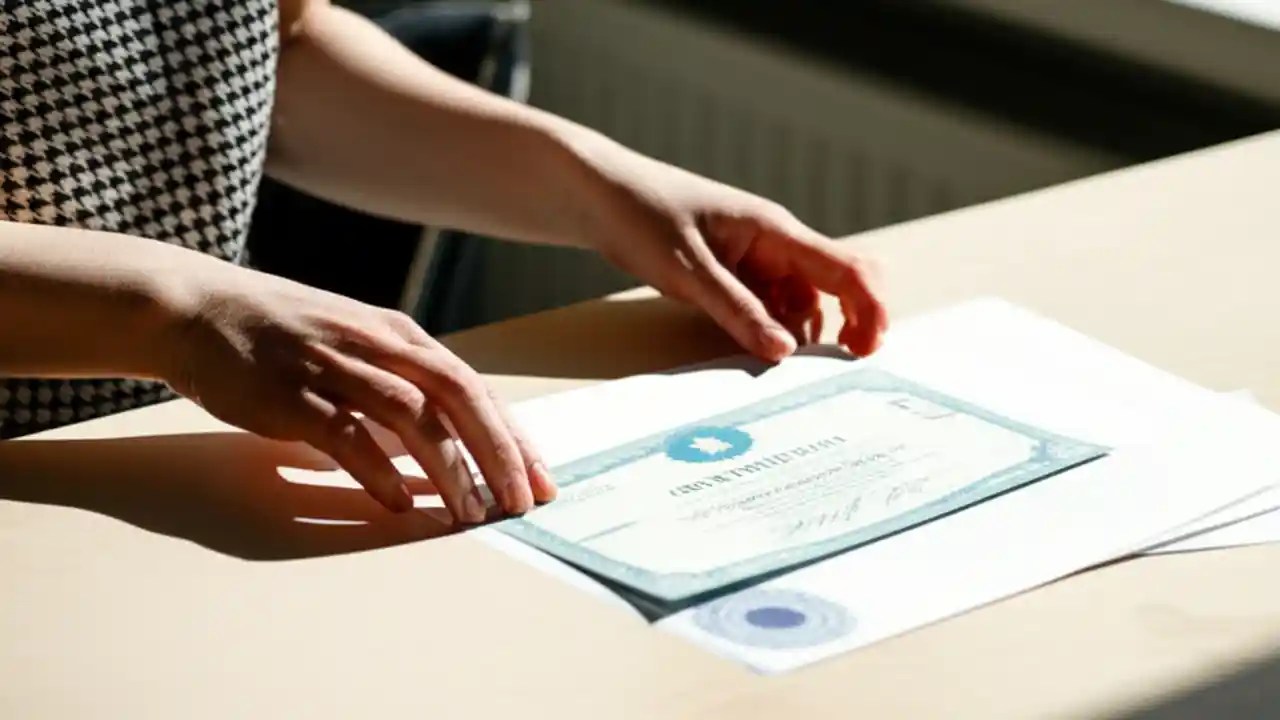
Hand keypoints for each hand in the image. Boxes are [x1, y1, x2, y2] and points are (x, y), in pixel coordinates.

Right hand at [159, 257, 554, 520]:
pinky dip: (377, 469)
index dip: (512, 434)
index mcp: (399, 335)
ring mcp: (334, 366)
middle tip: (520, 501)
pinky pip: (345, 434)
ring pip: (412, 415)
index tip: (539, 477)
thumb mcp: (356, 345)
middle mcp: (377, 344)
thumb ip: (401, 387)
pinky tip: (399, 502)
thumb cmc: (282, 335)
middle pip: (458, 396)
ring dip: (449, 467)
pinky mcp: (290, 393)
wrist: (196, 309)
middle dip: (498, 451)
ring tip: (472, 512)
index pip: (474, 386)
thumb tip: (447, 443)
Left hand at [570, 136, 886, 361]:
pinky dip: (768, 332)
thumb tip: (783, 352)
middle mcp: (775, 245)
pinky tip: (751, 351)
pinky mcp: (734, 276)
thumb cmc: (642, 214)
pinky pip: (767, 309)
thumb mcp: (688, 269)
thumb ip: (736, 310)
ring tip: (777, 367)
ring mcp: (756, 261)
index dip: (870, 309)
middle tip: (830, 370)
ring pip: (800, 305)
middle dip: (846, 325)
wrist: (599, 196)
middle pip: (836, 288)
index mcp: (776, 231)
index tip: (867, 351)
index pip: (847, 268)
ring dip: (799, 336)